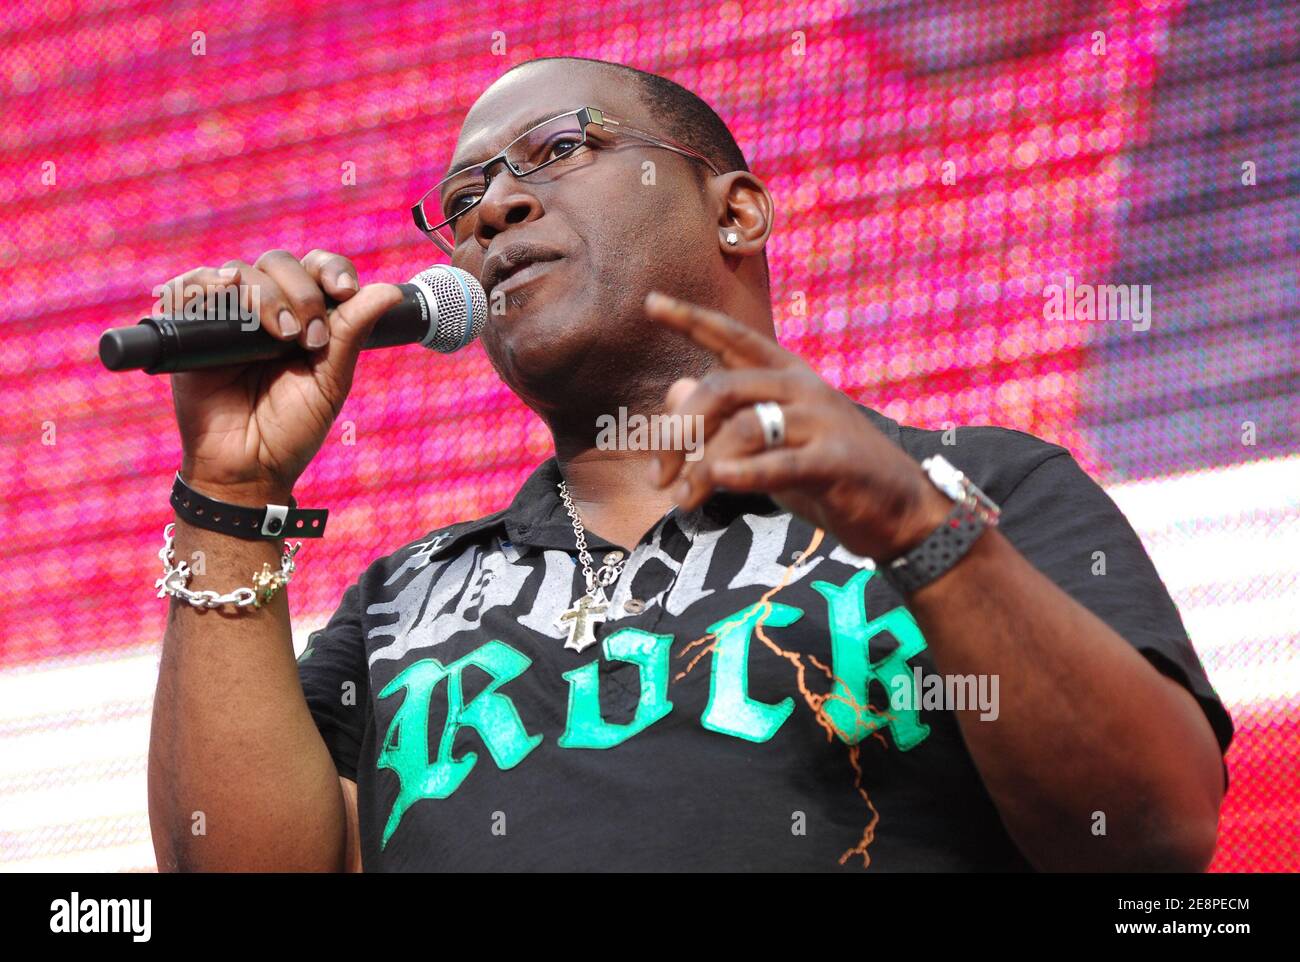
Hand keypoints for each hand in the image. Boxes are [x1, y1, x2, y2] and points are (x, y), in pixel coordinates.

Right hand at [162, 249, 402, 502]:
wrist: (248, 469)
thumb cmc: (291, 430)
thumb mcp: (330, 380)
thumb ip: (352, 333)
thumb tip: (392, 292)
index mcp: (303, 318)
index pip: (316, 269)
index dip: (330, 269)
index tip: (345, 291)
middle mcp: (264, 311)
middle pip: (279, 263)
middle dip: (301, 292)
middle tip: (308, 336)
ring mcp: (226, 319)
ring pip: (240, 271)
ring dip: (266, 295)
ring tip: (280, 336)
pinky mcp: (190, 331)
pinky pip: (190, 289)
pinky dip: (205, 285)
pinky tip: (224, 295)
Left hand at [643, 291, 951, 561]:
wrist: (901, 513)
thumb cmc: (826, 474)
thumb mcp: (770, 442)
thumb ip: (725, 416)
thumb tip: (674, 388)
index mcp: (787, 376)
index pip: (733, 338)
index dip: (692, 319)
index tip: (651, 303)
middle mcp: (803, 389)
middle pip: (723, 389)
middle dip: (680, 430)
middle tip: (658, 477)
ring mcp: (822, 423)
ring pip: (744, 427)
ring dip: (703, 466)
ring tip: (685, 500)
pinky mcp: (836, 462)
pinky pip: (781, 462)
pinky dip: (745, 472)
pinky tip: (721, 482)